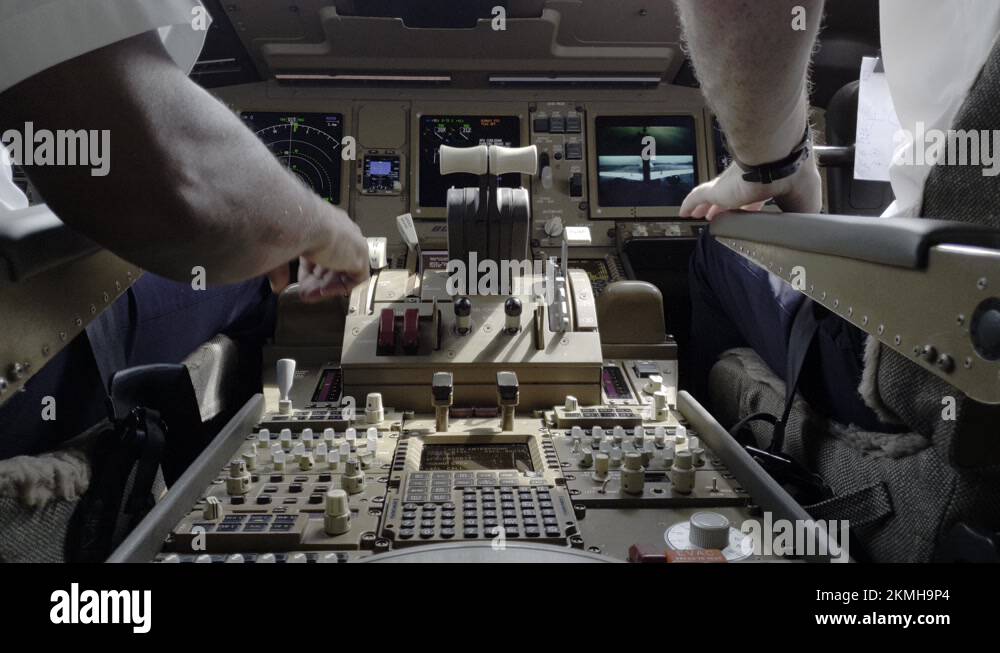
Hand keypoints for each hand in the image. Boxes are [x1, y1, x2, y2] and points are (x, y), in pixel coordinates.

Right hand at [266, 208, 369, 301]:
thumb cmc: (285, 228)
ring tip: (308, 295)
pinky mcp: (360, 256)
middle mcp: (340, 228)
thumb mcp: (280, 250)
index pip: (319, 248)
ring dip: (324, 286)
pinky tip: (322, 292)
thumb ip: (280, 269)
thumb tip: (277, 287)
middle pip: (331, 261)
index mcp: (323, 220)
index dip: (308, 269)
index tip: (298, 281)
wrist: (299, 223)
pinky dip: (338, 288)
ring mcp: (352, 241)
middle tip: (303, 292)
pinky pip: (353, 278)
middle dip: (316, 280)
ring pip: (341, 270)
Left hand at [679, 157, 820, 219]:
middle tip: (719, 217)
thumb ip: (799, 222)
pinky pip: (698, 196)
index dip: (753, 208)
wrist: (781, 164)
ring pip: (715, 196)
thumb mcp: (806, 209)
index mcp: (771, 182)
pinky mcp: (718, 188)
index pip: (759, 197)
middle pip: (734, 196)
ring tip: (702, 216)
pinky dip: (689, 204)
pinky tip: (683, 212)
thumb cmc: (797, 180)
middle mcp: (748, 180)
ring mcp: (731, 183)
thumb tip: (805, 237)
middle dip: (726, 207)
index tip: (751, 214)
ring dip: (708, 207)